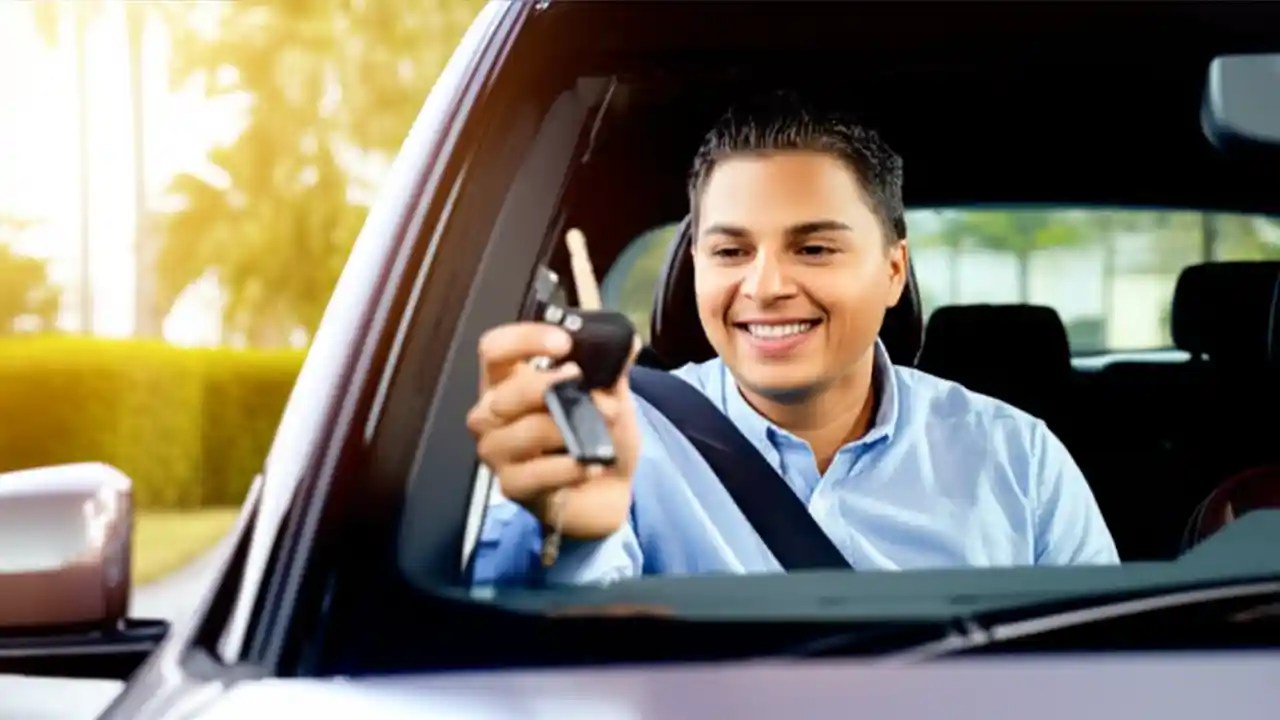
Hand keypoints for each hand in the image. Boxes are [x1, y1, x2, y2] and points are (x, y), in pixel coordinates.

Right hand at [466, 321, 639, 540]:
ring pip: (524, 432)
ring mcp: (496, 452)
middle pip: (506, 393)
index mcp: (508, 381)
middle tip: (590, 395)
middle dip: (552, 390)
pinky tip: (592, 466)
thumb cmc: (597, 434)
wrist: (608, 489)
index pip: (494, 349)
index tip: (564, 343)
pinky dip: (569, 468)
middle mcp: (492, 413)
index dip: (524, 340)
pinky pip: (535, 473)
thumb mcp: (610, 396)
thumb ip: (612, 369)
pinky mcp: (510, 486)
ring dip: (569, 430)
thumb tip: (627, 341)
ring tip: (598, 436)